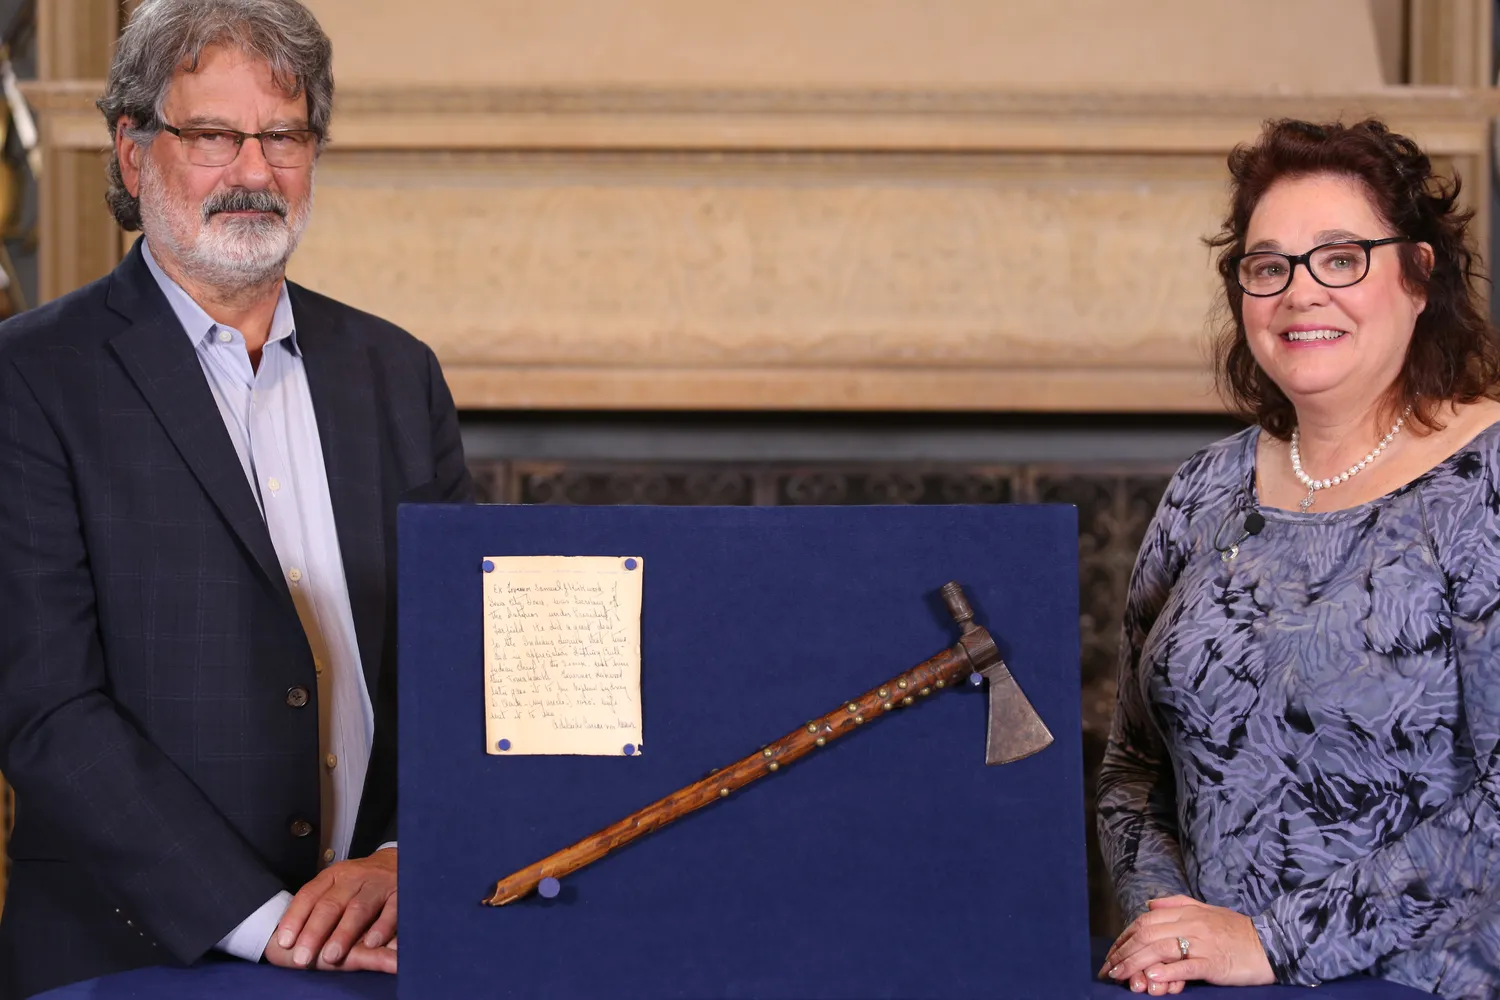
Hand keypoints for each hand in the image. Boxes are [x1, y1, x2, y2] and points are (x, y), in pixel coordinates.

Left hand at [269, 847, 396, 969]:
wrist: (403, 861)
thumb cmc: (364, 882)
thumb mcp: (340, 884)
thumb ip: (320, 905)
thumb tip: (290, 936)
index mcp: (335, 875)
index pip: (310, 895)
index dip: (295, 918)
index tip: (284, 942)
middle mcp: (355, 877)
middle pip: (331, 904)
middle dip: (315, 932)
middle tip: (303, 956)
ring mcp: (379, 884)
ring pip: (359, 908)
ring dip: (344, 933)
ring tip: (331, 956)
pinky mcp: (401, 893)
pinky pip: (391, 911)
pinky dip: (381, 928)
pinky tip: (371, 944)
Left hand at [1100, 895, 1273, 993]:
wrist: (1271, 943)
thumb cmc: (1237, 930)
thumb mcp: (1206, 910)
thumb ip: (1177, 905)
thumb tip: (1149, 904)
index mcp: (1187, 913)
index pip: (1145, 922)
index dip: (1125, 937)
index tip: (1111, 953)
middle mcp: (1191, 925)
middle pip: (1148, 935)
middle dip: (1124, 953)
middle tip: (1108, 969)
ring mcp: (1203, 944)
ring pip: (1161, 950)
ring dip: (1137, 964)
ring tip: (1121, 976)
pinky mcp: (1214, 963)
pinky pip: (1187, 966)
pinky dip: (1168, 972)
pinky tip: (1153, 978)